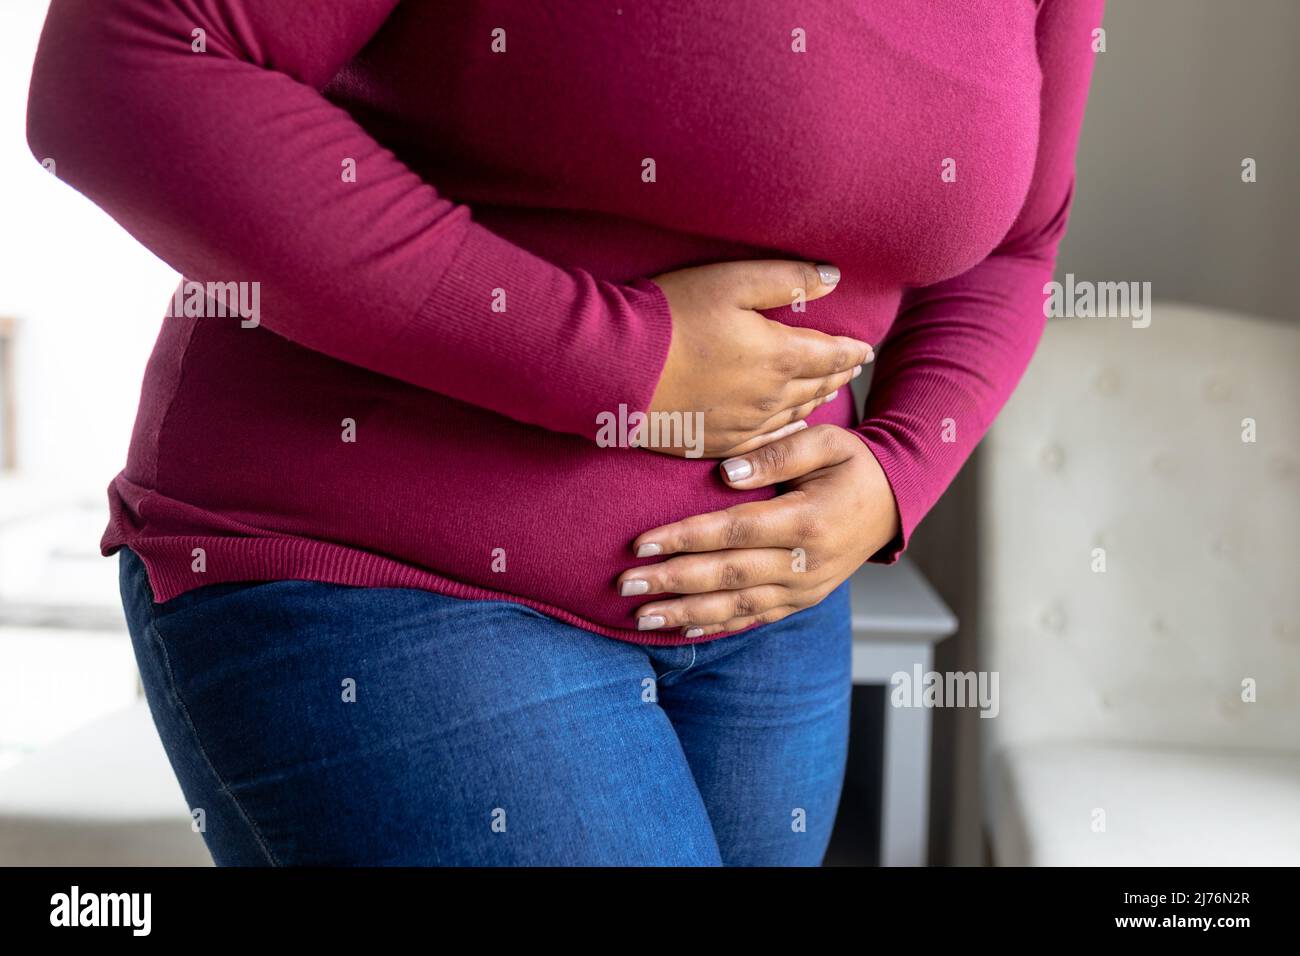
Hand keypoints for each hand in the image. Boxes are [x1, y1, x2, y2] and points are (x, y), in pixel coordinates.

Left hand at [617, 424, 900, 636]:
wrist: (895, 502)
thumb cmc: (854, 464)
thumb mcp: (825, 441)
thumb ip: (776, 453)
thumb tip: (726, 473)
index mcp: (807, 521)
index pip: (734, 531)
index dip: (685, 538)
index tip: (641, 542)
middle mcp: (805, 563)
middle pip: (727, 575)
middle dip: (671, 581)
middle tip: (625, 582)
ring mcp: (804, 588)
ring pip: (736, 606)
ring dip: (685, 613)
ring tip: (640, 617)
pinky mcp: (802, 601)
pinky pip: (754, 618)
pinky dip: (716, 626)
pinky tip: (680, 629)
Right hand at [642, 261, 873, 457]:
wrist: (617, 367)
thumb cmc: (671, 316)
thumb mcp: (732, 281)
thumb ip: (787, 278)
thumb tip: (832, 277)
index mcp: (779, 356)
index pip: (832, 355)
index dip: (852, 351)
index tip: (866, 349)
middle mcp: (769, 398)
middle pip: (817, 387)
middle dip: (838, 376)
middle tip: (851, 369)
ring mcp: (744, 426)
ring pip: (795, 416)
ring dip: (815, 401)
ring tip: (826, 392)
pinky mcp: (717, 443)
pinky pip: (766, 443)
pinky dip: (786, 432)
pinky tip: (790, 428)